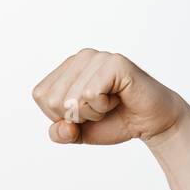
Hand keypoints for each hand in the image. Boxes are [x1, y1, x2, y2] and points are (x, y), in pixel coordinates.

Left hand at [31, 49, 188, 145]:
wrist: (149, 123)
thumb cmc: (114, 121)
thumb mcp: (77, 133)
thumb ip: (60, 133)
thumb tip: (64, 126)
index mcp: (67, 69)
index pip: (40, 95)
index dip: (59, 115)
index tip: (84, 111)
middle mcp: (81, 57)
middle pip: (52, 99)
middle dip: (75, 116)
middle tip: (99, 108)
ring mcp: (98, 57)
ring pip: (71, 99)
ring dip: (92, 113)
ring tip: (110, 103)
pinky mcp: (115, 62)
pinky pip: (90, 94)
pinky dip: (103, 106)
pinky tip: (118, 98)